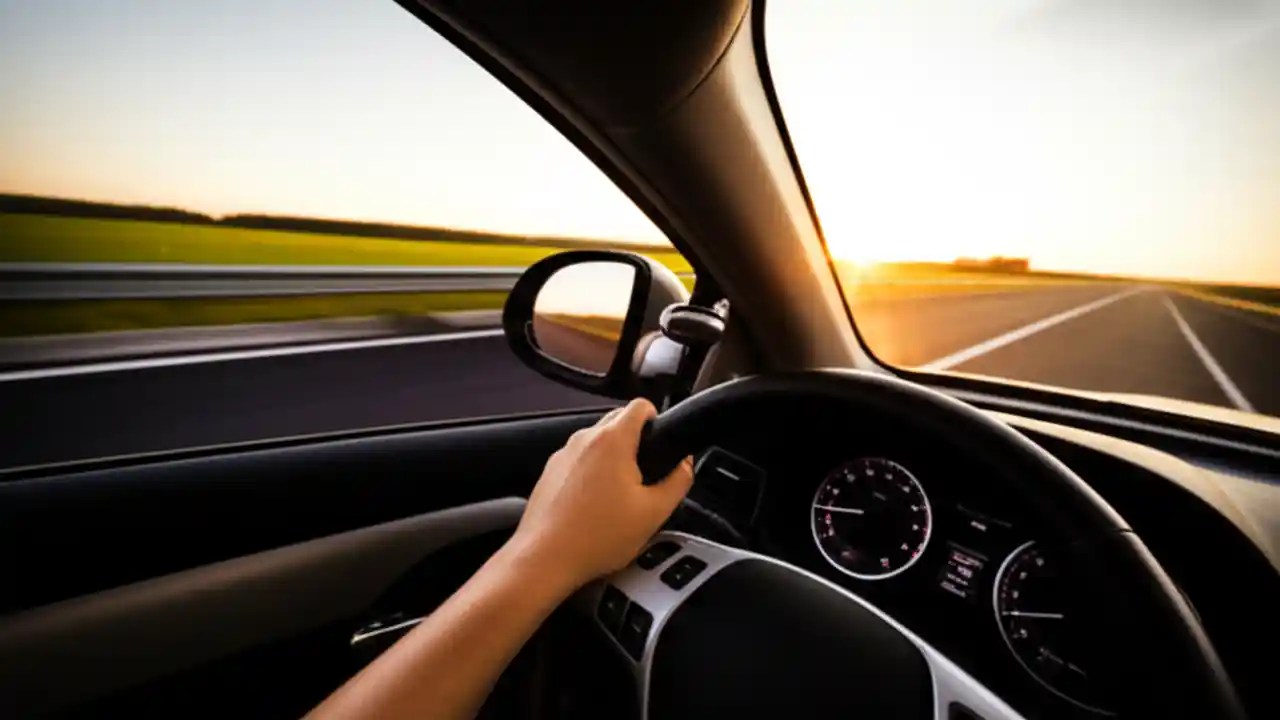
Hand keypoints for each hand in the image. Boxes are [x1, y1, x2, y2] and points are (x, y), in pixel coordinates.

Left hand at [505, 398, 693, 590]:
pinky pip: (578, 460)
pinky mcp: (549, 472)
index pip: (640, 405)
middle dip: (636, 440)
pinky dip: (590, 473)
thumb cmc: (598, 537)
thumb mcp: (654, 512)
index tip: (662, 443)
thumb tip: (685, 465)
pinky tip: (594, 505)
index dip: (657, 419)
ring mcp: (563, 454)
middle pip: (618, 420)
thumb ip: (678, 482)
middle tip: (646, 474)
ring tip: (620, 495)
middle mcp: (584, 439)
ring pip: (597, 441)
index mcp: (613, 441)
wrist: (545, 558)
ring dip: (612, 458)